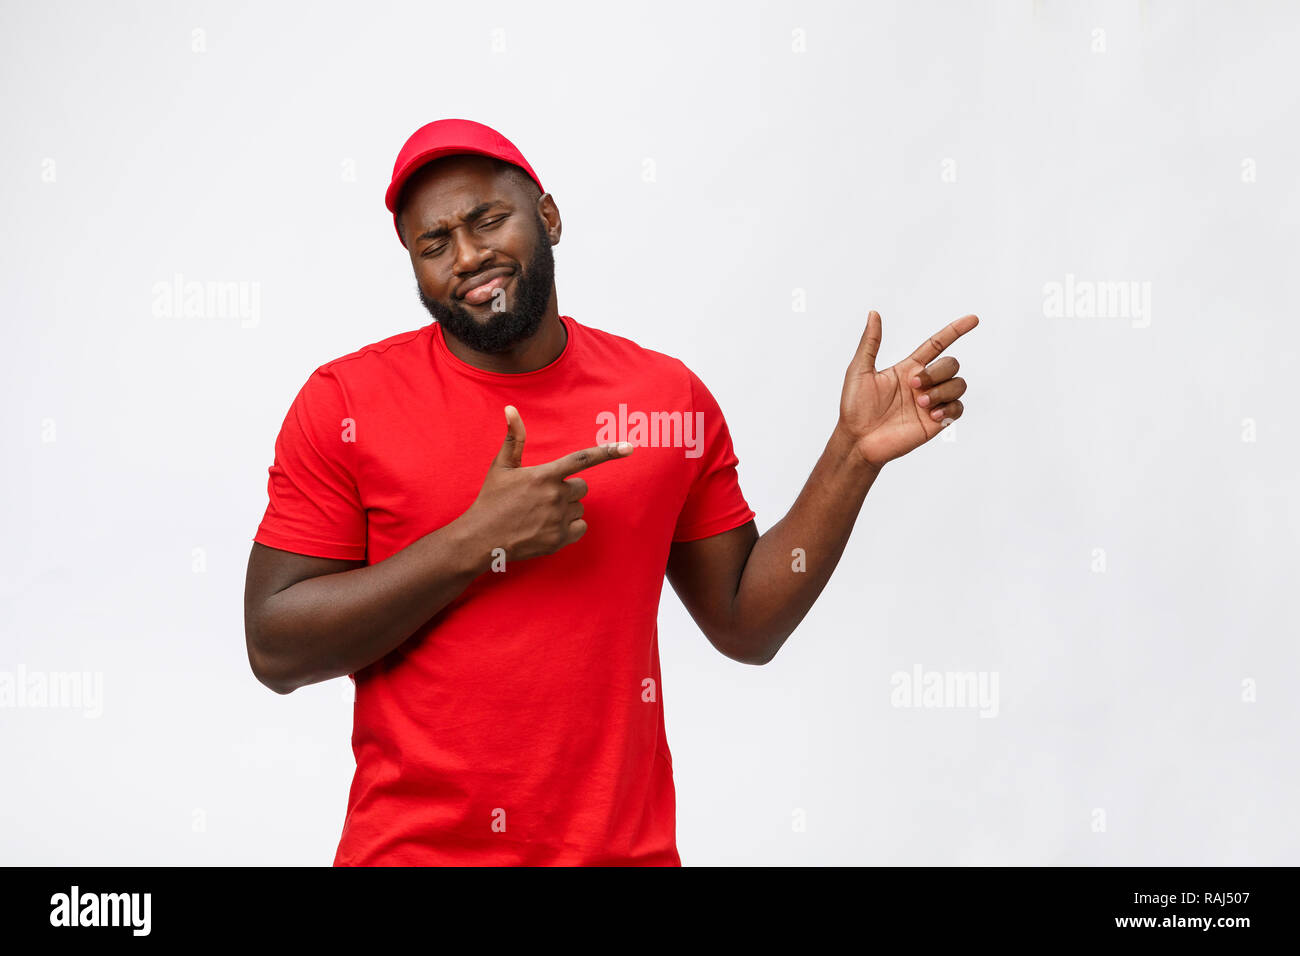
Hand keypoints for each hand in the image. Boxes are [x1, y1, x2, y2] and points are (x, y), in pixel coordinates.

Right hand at [462, 405, 633, 560]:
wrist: (481, 539)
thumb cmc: (491, 500)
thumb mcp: (501, 467)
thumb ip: (513, 438)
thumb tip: (510, 408)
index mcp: (544, 475)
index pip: (582, 459)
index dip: (608, 452)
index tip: (629, 447)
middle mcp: (555, 496)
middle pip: (582, 487)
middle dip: (567, 490)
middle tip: (542, 497)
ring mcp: (558, 519)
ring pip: (580, 508)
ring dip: (567, 509)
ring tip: (540, 514)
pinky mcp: (560, 540)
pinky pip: (580, 528)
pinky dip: (570, 528)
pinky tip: (549, 528)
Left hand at [837, 310, 978, 467]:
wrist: (858, 440)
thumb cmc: (855, 407)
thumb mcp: (859, 370)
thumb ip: (870, 342)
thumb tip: (873, 313)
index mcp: (909, 368)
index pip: (937, 344)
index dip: (955, 331)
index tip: (973, 319)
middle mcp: (924, 383)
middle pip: (951, 364)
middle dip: (936, 372)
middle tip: (913, 386)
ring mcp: (931, 402)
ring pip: (959, 384)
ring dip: (942, 391)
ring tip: (920, 403)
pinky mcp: (936, 421)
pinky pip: (959, 408)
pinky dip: (949, 408)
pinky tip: (931, 414)